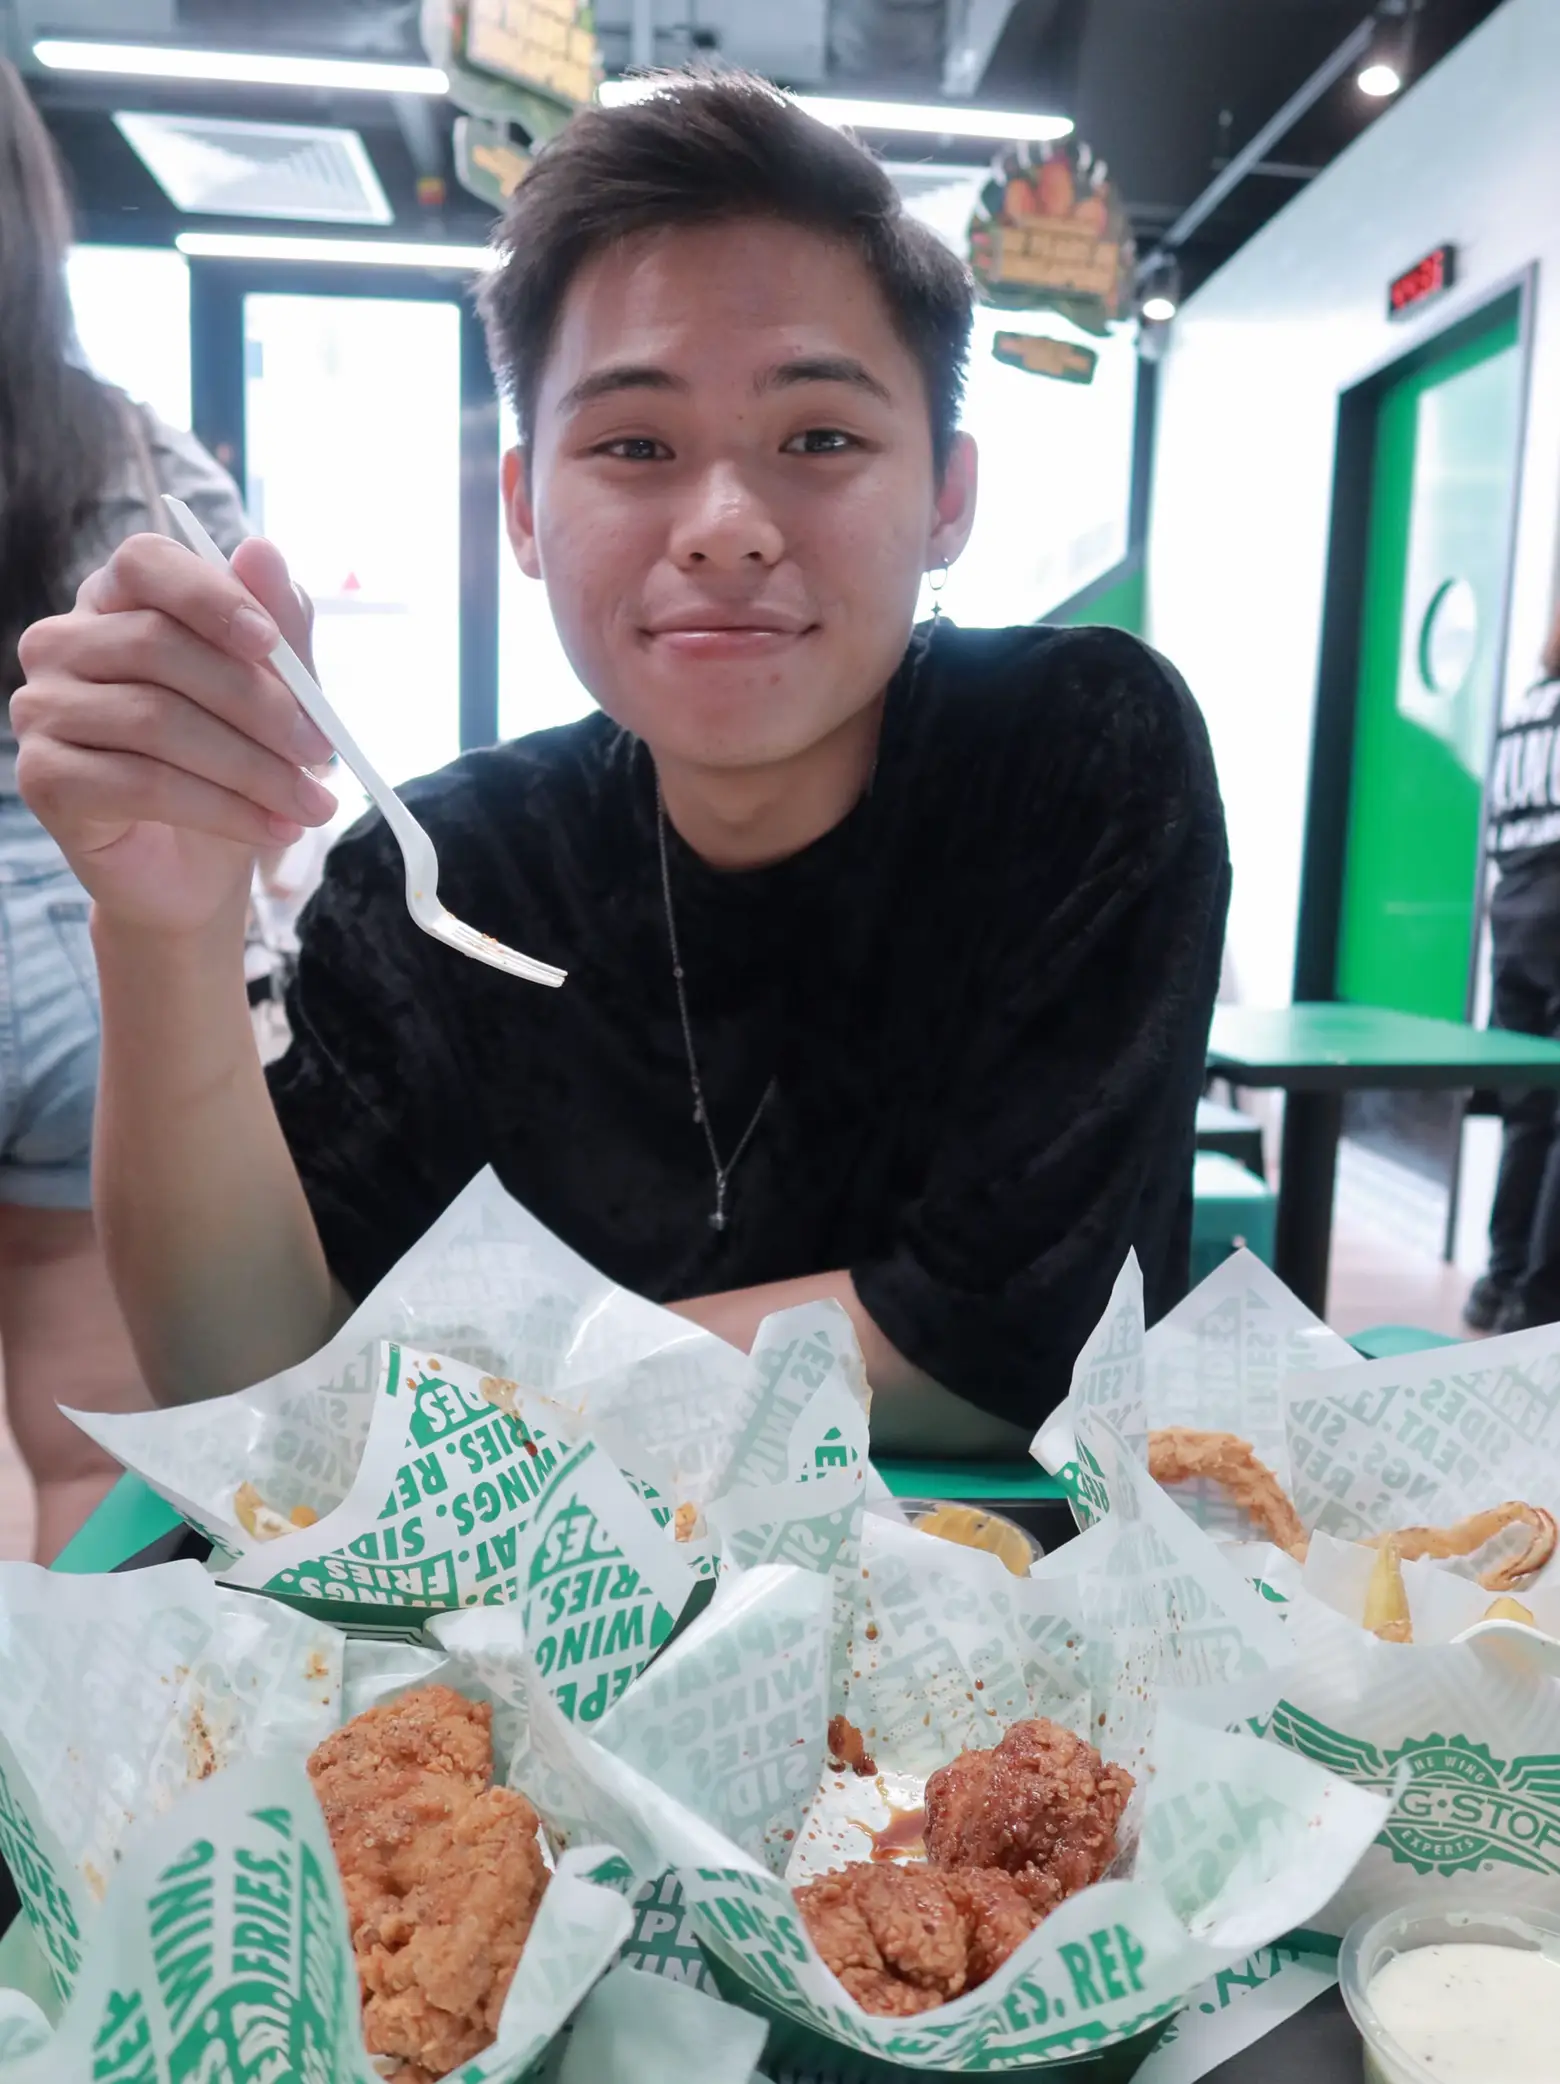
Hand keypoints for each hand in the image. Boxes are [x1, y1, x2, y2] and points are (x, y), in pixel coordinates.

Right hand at [13, 534, 336, 937]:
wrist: (193, 868)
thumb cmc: (228, 765)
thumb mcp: (273, 695)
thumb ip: (277, 629)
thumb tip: (261, 549)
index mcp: (115, 602)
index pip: (145, 563)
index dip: (209, 596)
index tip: (272, 643)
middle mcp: (63, 645)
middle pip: (159, 647)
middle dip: (257, 703)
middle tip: (321, 751)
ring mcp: (43, 709)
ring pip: (156, 720)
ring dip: (252, 767)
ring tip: (310, 802)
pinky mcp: (44, 778)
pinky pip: (142, 783)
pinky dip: (223, 809)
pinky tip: (271, 828)